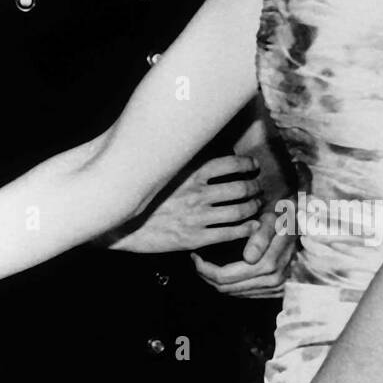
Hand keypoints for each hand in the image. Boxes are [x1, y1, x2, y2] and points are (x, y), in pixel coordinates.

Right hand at [108, 154, 260, 253]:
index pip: (229, 163)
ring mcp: (197, 217)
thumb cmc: (144, 196)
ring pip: (238, 211)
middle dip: (255, 188)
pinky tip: (251, 227)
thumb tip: (200, 144)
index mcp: (189, 173)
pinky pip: (229, 233)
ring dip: (253, 208)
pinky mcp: (194, 238)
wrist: (124, 225)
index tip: (253, 165)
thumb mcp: (163, 172)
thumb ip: (184, 161)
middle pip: (239, 188)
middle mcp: (196, 193)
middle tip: (259, 188)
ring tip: (256, 206)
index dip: (246, 164)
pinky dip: (246, 229)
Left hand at [192, 199, 295, 297]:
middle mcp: (274, 281)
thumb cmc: (283, 217)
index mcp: (269, 264)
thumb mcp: (272, 219)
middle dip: (206, 276)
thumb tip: (248, 258)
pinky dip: (230, 285)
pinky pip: (245, 294)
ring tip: (204, 265)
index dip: (204, 268)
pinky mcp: (276, 291)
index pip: (225, 276)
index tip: (194, 255)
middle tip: (195, 260)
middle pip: (226, 288)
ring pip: (234, 293)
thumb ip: (260, 237)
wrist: (303, 227)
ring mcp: (276, 288)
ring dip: (216, 281)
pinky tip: (222, 272)